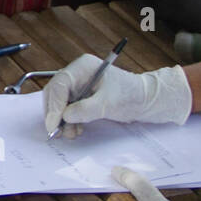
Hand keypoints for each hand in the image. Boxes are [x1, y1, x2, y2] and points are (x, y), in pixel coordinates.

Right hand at [43, 55, 191, 137]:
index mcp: (83, 67)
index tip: (54, 123)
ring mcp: (78, 86)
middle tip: (57, 131)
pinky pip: (67, 109)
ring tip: (71, 133)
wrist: (146, 101)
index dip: (54, 105)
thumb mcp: (108, 103)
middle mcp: (78, 75)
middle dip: (55, 113)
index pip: (60, 84)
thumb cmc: (131, 95)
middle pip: (55, 93)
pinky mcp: (81, 97)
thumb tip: (65, 116)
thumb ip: (85, 109)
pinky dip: (69, 121)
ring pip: (59, 103)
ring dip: (62, 120)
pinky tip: (76, 130)